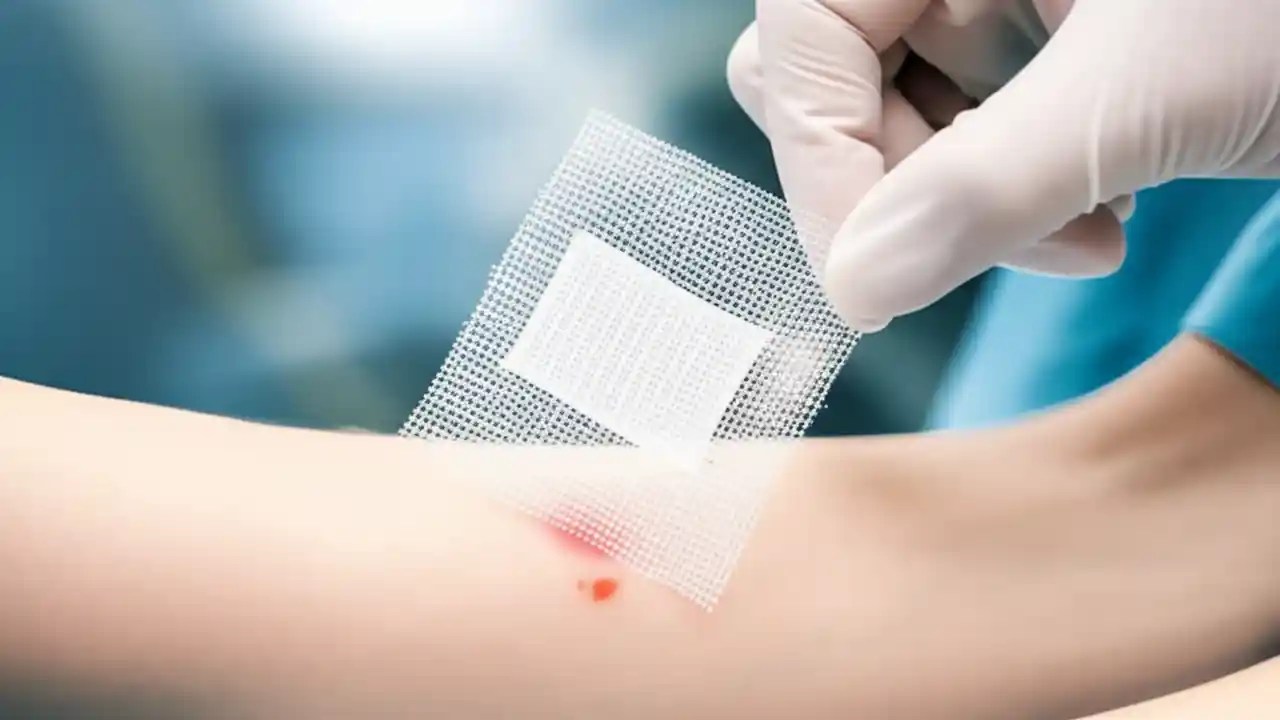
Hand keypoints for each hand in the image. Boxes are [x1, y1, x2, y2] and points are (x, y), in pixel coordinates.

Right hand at [728, 0, 1279, 329]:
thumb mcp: (1152, 91)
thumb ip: (988, 186)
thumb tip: (857, 286)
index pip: (803, 40)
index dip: (826, 166)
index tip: (873, 288)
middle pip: (829, 77)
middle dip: (903, 182)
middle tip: (997, 245)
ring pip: (891, 113)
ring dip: (966, 201)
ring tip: (1088, 232)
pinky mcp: (1033, 33)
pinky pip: (959, 125)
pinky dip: (1009, 189)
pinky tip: (1096, 209)